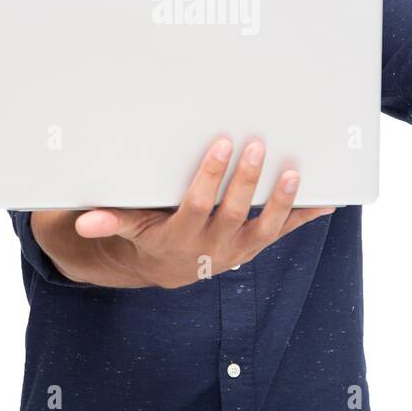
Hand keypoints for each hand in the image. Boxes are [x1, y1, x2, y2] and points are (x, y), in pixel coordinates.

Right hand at [72, 137, 336, 288]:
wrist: (175, 267)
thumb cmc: (152, 232)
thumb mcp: (131, 226)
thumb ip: (111, 220)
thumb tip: (82, 222)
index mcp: (181, 236)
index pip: (197, 205)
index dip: (210, 178)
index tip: (220, 144)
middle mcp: (215, 246)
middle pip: (235, 213)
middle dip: (246, 180)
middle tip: (257, 143)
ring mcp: (241, 248)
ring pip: (266, 228)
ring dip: (283, 202)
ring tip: (293, 171)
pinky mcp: (260, 244)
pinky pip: (287, 231)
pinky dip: (308, 216)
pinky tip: (329, 198)